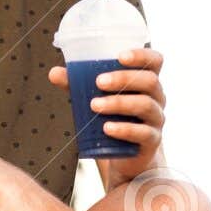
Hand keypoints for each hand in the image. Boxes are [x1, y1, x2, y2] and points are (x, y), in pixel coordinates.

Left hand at [49, 47, 166, 180]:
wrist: (123, 155)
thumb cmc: (112, 117)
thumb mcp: (94, 97)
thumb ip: (76, 84)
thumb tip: (54, 73)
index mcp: (145, 81)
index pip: (154, 61)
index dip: (141, 55)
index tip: (120, 56)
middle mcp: (156, 97)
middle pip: (149, 81)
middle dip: (123, 79)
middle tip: (99, 82)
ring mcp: (156, 119)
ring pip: (145, 105)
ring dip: (119, 103)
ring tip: (95, 105)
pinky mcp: (152, 140)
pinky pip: (144, 133)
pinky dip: (124, 129)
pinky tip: (107, 128)